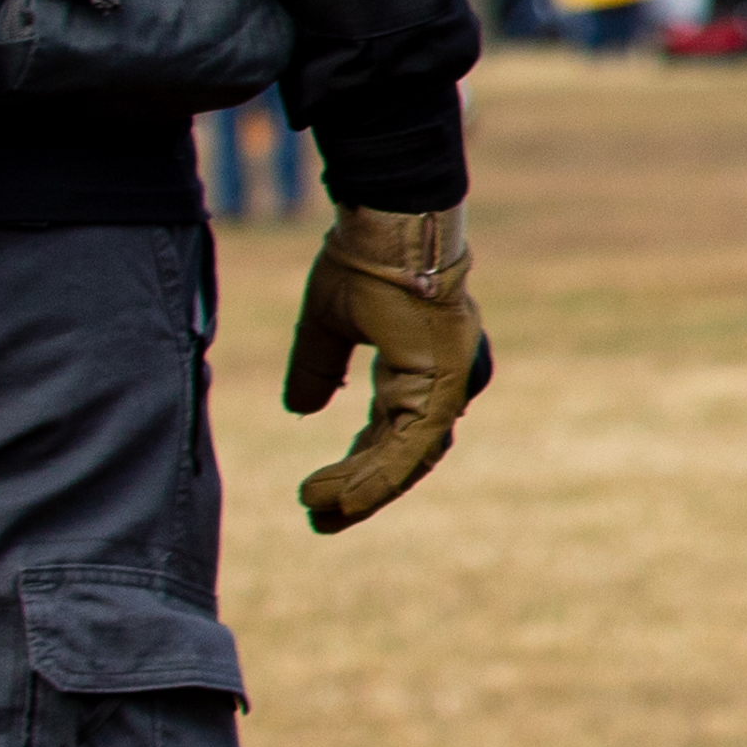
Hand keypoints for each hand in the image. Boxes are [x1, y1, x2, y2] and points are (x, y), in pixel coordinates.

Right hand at [283, 203, 491, 534]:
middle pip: (403, 456)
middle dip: (362, 492)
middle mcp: (437, 382)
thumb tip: (301, 409)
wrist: (386, 226)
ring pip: (407, 457)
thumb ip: (316, 368)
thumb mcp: (326, 324)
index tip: (320, 494)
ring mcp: (446, 383)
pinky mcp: (444, 382)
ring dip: (363, 489)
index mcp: (414, 368)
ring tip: (318, 511)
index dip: (356, 467)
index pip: (388, 435)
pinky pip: (413, 443)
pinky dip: (380, 474)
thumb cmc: (363, 262)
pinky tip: (345, 497)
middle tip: (321, 519)